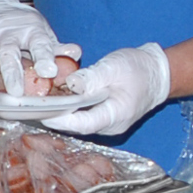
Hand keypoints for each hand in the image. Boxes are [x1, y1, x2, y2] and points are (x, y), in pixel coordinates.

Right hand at [0, 0, 77, 97]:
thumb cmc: (18, 24)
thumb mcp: (40, 31)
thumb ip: (55, 47)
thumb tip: (75, 54)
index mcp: (30, 31)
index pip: (40, 44)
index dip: (45, 57)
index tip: (49, 71)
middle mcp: (6, 33)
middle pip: (9, 53)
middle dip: (12, 73)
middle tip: (17, 93)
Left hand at [45, 44, 171, 136]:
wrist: (158, 73)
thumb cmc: (140, 68)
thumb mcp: (115, 67)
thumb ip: (93, 77)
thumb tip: (72, 85)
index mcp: (116, 115)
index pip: (83, 124)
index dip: (61, 120)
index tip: (42, 113)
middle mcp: (111, 125)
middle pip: (78, 126)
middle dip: (56, 117)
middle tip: (34, 107)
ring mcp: (109, 124)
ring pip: (80, 123)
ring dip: (62, 114)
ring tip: (41, 103)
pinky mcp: (105, 118)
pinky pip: (85, 118)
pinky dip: (71, 110)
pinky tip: (58, 100)